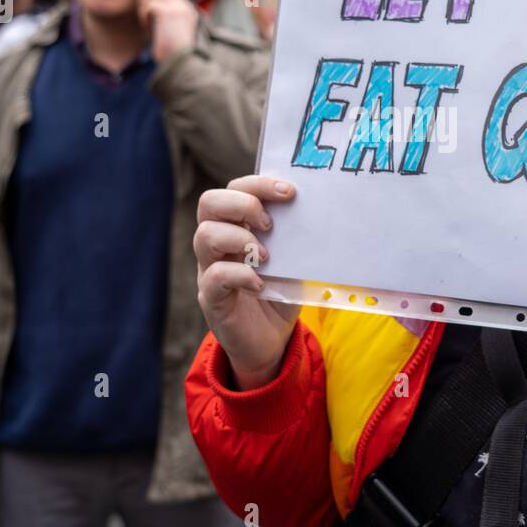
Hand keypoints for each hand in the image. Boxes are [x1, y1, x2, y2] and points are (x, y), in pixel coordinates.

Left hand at [137, 0, 198, 63]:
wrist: (182, 62)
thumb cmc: (175, 55)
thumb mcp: (174, 34)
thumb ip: (169, 19)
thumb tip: (154, 9)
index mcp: (188, 12)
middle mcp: (184, 7)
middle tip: (143, 7)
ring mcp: (176, 8)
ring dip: (144, 6)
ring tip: (144, 20)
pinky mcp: (167, 12)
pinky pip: (150, 5)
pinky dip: (144, 16)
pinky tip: (146, 27)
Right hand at [196, 175, 300, 389]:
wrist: (271, 342)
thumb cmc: (280, 294)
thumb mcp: (292, 260)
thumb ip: (295, 236)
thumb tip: (322, 208)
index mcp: (235, 226)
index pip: (234, 189)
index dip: (258, 183)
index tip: (289, 192)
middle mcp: (216, 244)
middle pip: (209, 202)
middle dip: (243, 204)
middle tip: (269, 224)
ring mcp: (209, 270)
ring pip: (204, 235)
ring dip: (240, 239)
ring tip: (266, 257)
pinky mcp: (211, 298)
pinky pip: (214, 276)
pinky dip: (241, 275)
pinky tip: (261, 285)